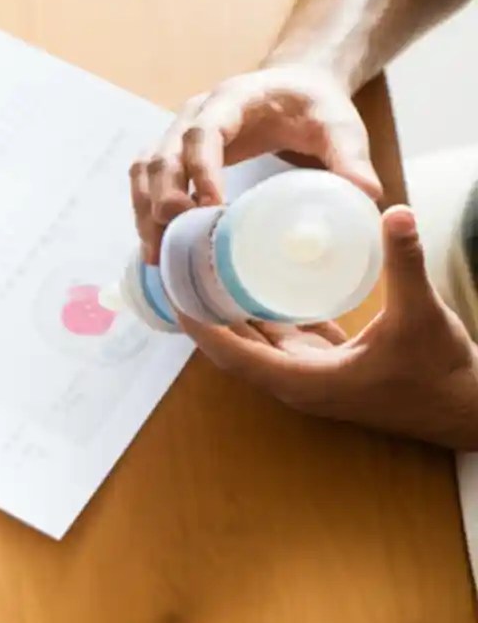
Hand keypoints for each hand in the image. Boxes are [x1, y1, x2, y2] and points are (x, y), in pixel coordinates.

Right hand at [131, 65, 382, 262]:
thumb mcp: (338, 123)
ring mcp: (177, 132)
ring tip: (155, 253)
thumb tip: (367, 196)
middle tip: (174, 241)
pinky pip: (144, 178)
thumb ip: (350, 156)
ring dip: (144, 209)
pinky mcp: (174, 152)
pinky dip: (142, 209)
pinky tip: (152, 244)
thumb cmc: (313, 105)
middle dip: (163, 198)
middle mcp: (194, 113)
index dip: (200, 169)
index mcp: (232, 100)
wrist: (292, 87)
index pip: (203, 132)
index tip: (210, 208)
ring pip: (145, 168)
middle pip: (162, 154)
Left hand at [182, 206, 477, 446]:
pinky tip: (255, 283)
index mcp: (305, 380)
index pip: (231, 353)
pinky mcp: (327, 368)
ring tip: (210, 268)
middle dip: (207, 310)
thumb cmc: (443, 372)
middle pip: (233, 345)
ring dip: (232, 310)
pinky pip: (282, 338)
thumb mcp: (422, 315)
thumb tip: (396, 212)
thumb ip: (405, 264)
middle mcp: (298, 383)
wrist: (470, 410)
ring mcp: (311, 377)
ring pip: (256, 341)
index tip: (174, 290)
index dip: (199, 324)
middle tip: (185, 266)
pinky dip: (265, 314)